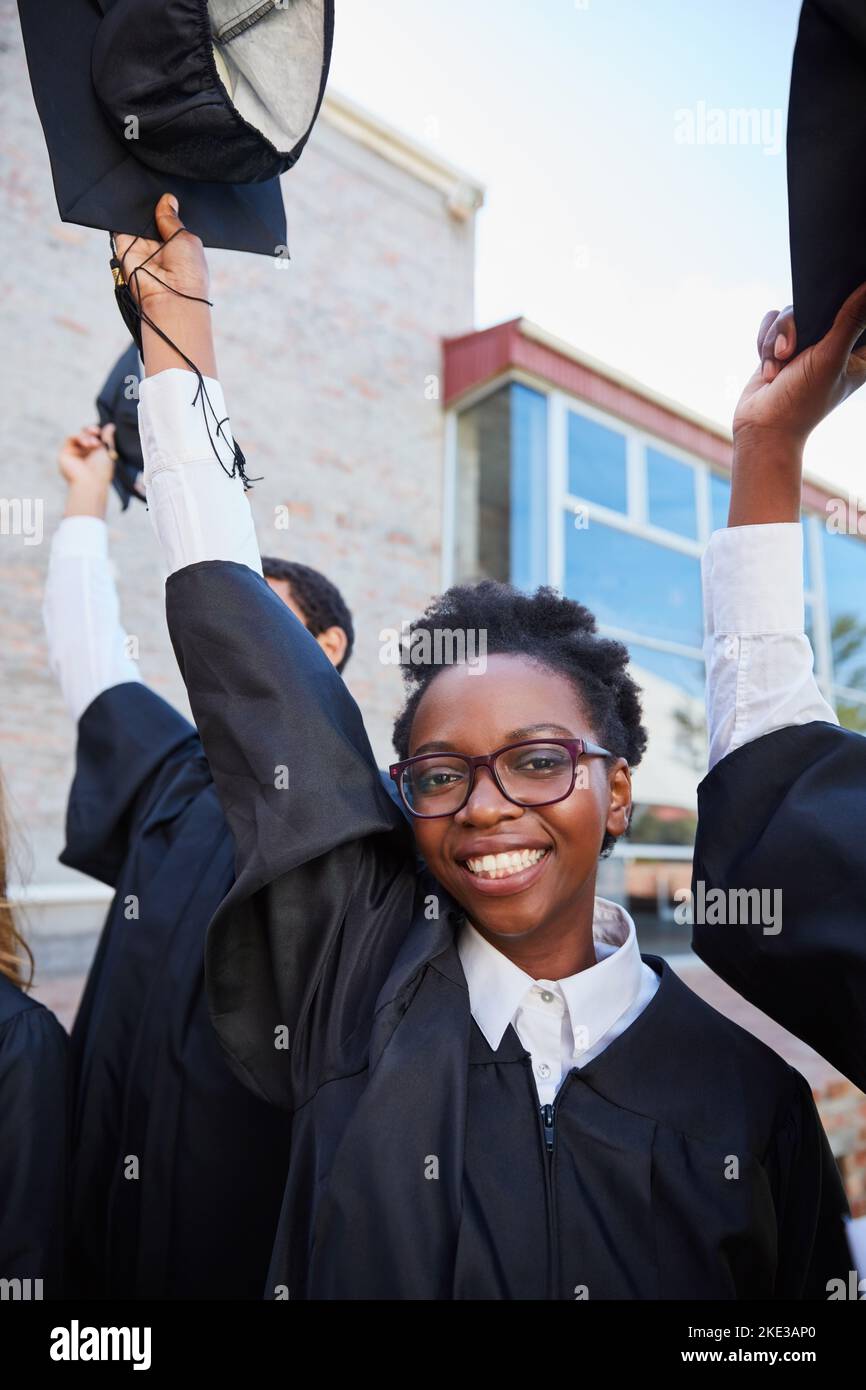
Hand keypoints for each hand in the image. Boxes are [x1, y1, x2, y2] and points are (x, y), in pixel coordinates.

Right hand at [59, 425, 114, 518]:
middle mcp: (82, 455)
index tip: (100, 431)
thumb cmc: (101, 470)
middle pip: (84, 434)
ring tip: (94, 444)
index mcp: (94, 455)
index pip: (93, 437)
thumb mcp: (107, 451)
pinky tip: (85, 444)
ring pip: (78, 436)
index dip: (96, 431)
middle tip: (96, 431)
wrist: (90, 482)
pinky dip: (78, 437)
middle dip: (91, 431)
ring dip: (86, 436)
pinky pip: (69, 438)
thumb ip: (107, 438)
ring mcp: (73, 454)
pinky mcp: (64, 454)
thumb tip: (111, 425)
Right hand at [113, 193, 208, 310]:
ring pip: (134, 218)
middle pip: (150, 216)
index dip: (166, 205)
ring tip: (140, 189)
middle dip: (151, 203)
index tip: (165, 187)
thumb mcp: (186, 238)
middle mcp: (157, 245)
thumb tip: (168, 199)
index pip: (168, 219)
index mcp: (176, 245)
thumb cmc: (188, 273)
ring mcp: (140, 245)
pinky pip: (118, 225)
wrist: (170, 297)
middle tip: (152, 186)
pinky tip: (125, 198)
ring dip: (136, 207)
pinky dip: (120, 212)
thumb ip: (173, 219)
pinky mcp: (123, 246)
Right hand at [733, 281, 865, 448]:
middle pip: (819, 305)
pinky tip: (769, 367)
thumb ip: (851, 319)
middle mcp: (834, 344)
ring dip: (776, 339)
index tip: (827, 324)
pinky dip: (765, 343)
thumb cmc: (801, 402)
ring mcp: (806, 344)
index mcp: (858, 351)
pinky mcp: (782, 345)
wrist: (761, 427)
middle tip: (790, 352)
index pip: (859, 311)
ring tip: (778, 367)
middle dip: (795, 325)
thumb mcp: (830, 357)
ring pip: (790, 313)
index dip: (847, 303)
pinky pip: (772, 323)